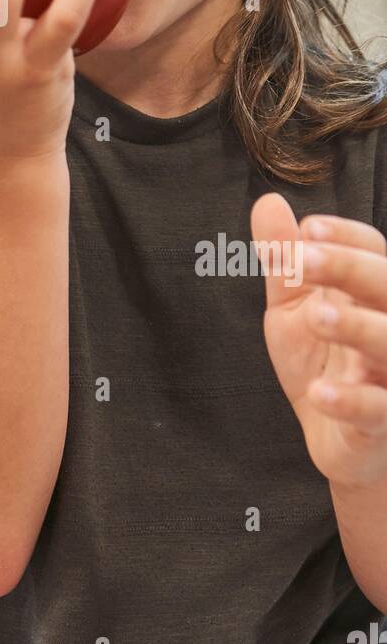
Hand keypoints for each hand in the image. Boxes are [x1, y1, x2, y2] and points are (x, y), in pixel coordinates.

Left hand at [252, 193, 386, 487]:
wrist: (340, 442)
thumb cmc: (325, 364)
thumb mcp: (294, 307)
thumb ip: (285, 261)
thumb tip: (268, 201)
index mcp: (371, 293)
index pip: (375, 250)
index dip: (346, 236)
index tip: (308, 227)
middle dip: (350, 268)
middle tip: (305, 259)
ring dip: (358, 327)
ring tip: (316, 317)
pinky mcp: (383, 424)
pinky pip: (378, 412)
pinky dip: (352, 402)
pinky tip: (320, 393)